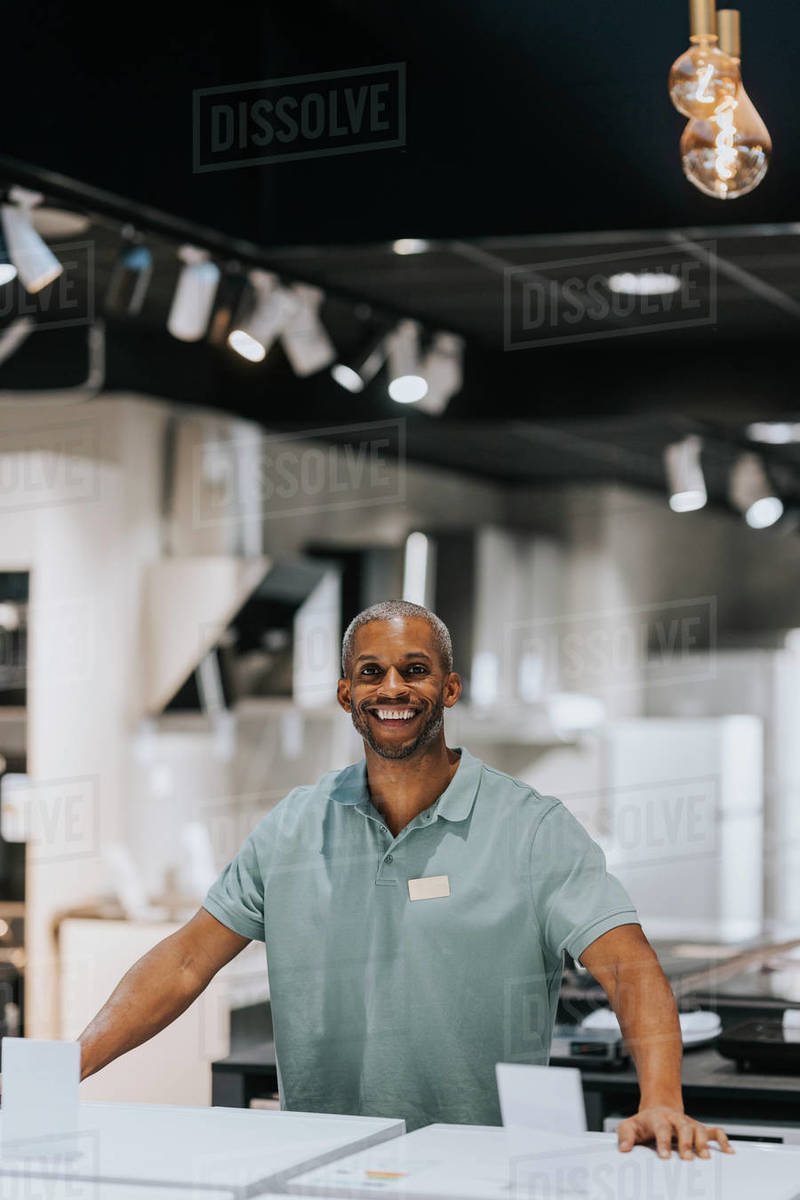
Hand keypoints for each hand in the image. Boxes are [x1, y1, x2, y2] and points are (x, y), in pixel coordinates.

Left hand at [617, 1106, 734, 1158]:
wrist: (659, 1110)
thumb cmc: (644, 1124)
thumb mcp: (630, 1126)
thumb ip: (625, 1135)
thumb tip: (624, 1149)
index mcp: (658, 1119)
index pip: (661, 1128)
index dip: (663, 1142)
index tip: (664, 1157)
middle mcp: (676, 1120)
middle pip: (683, 1127)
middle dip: (686, 1142)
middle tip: (687, 1158)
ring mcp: (690, 1123)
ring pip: (700, 1129)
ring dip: (703, 1142)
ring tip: (705, 1158)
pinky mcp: (700, 1128)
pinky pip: (715, 1132)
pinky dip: (723, 1140)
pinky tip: (729, 1152)